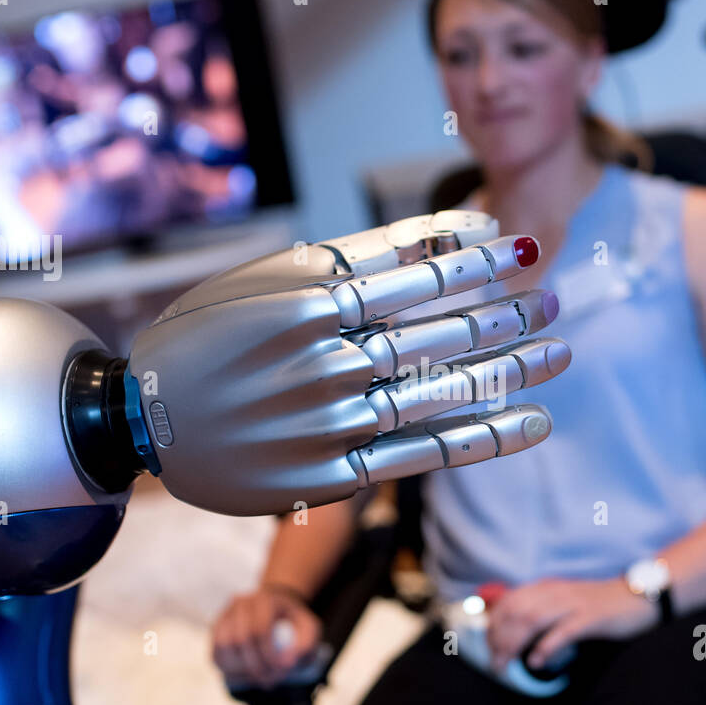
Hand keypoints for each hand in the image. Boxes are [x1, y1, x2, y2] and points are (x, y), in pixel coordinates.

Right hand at [126, 212, 569, 515]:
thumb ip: (353, 256)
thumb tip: (446, 232)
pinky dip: (488, 436)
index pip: (419, 272)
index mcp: (308, 298)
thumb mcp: (268, 276)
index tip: (520, 249)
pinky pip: (429, 452)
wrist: (145, 420)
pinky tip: (536, 422)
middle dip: (509, 315)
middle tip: (554, 302)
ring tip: (559, 351)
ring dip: (513, 369)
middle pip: (443, 331)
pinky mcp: (335, 472)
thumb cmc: (210, 337)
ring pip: (446, 388)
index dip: (480, 261)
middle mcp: (326, 356)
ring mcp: (332, 417)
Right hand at [211, 585, 321, 688]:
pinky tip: (249, 677)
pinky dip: (231, 673)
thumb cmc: (294, 623)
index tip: (283, 672)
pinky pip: (216, 657)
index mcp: (263, 599)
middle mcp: (239, 604)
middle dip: (256, 667)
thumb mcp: (310, 629)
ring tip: (263, 679)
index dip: (269, 655)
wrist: (276, 611)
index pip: (259, 630)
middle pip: (239, 640)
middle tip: (273, 680)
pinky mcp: (215, 632)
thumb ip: (306, 644)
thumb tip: (287, 663)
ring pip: (222, 650)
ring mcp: (224, 616)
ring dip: (242, 672)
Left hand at [486, 578, 658, 672]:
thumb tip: (516, 630)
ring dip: (514, 644)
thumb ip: (542, 609)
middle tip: (495, 662)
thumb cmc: (600, 604)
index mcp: (547, 588)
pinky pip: (563, 632)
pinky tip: (536, 662)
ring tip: (506, 664)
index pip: (509, 602)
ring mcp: (573, 604)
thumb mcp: (566, 600)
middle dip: (499, 638)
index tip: (489, 647)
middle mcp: (556, 592)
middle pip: (515, 612)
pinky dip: (545, 647)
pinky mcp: (591, 618)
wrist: (638, 596)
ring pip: (532, 620)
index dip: (493, 625)